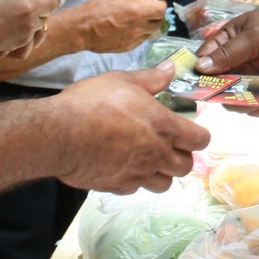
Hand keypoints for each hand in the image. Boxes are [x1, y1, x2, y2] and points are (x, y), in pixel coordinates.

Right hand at [0, 0, 59, 60]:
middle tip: (35, 7)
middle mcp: (31, 5)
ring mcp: (29, 24)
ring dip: (36, 21)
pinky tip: (16, 34)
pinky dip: (27, 37)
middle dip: (46, 5)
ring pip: (44, 22)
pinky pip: (34, 38)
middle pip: (53, 3)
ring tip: (21, 22)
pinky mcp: (24, 40)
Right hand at [53, 0, 168, 53]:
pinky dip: (137, 35)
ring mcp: (134, 39)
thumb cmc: (97, 9)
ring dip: (147, 26)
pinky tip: (127, 30)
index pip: (161, 9)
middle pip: (158, 23)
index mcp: (138, 11)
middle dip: (155, 16)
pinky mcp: (128, 48)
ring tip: (135, 21)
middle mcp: (140, 27)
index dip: (158, 5)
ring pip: (149, 33)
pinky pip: (139, 41)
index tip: (153, 3)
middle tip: (146, 12)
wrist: (82, 29)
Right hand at [53, 67, 210, 191]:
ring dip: (161, 173)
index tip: (189, 130)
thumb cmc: (92, 103)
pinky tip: (122, 166)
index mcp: (164, 127)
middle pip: (185, 166)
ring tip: (148, 158)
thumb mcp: (122, 80)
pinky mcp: (117, 187)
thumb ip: (151, 78)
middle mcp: (156, 155)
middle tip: (168, 144)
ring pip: (164, 184)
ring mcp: (137, 175)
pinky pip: (136, 189)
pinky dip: (134, 180)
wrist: (59, 135)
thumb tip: (171, 69)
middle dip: (181, 156)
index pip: (200, 140)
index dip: (198, 136)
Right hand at [194, 8, 258, 102]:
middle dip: (219, 89)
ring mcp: (250, 79)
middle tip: (229, 90)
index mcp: (230, 39)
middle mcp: (236, 61)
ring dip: (239, 100)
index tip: (196, 80)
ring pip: (230, 99)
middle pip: (214, 82)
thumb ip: (229, 52)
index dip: (198, 68)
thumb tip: (200, 66)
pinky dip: (258, 106)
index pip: (204, 56)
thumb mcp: (256, 36)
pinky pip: (251, 108)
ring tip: (255, 92)